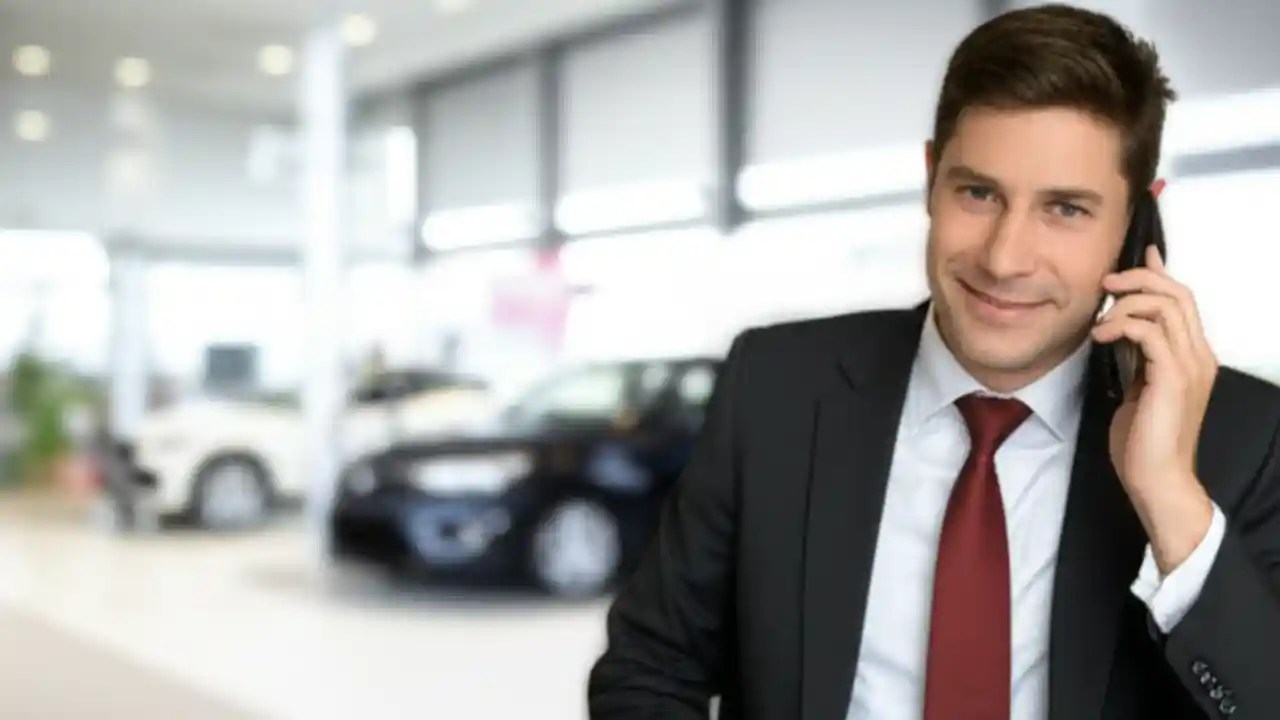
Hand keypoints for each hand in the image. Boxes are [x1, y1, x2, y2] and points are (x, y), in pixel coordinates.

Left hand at [1092, 244, 1217, 572]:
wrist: (1157, 480)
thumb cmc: (1143, 441)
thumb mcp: (1138, 386)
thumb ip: (1136, 355)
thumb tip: (1122, 326)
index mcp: (1192, 357)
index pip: (1182, 300)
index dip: (1158, 274)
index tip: (1131, 261)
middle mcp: (1198, 356)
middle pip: (1178, 292)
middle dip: (1140, 278)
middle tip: (1106, 283)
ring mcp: (1189, 366)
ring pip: (1166, 306)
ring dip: (1127, 302)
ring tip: (1099, 319)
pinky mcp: (1172, 379)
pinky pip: (1151, 332)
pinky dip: (1122, 325)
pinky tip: (1100, 336)